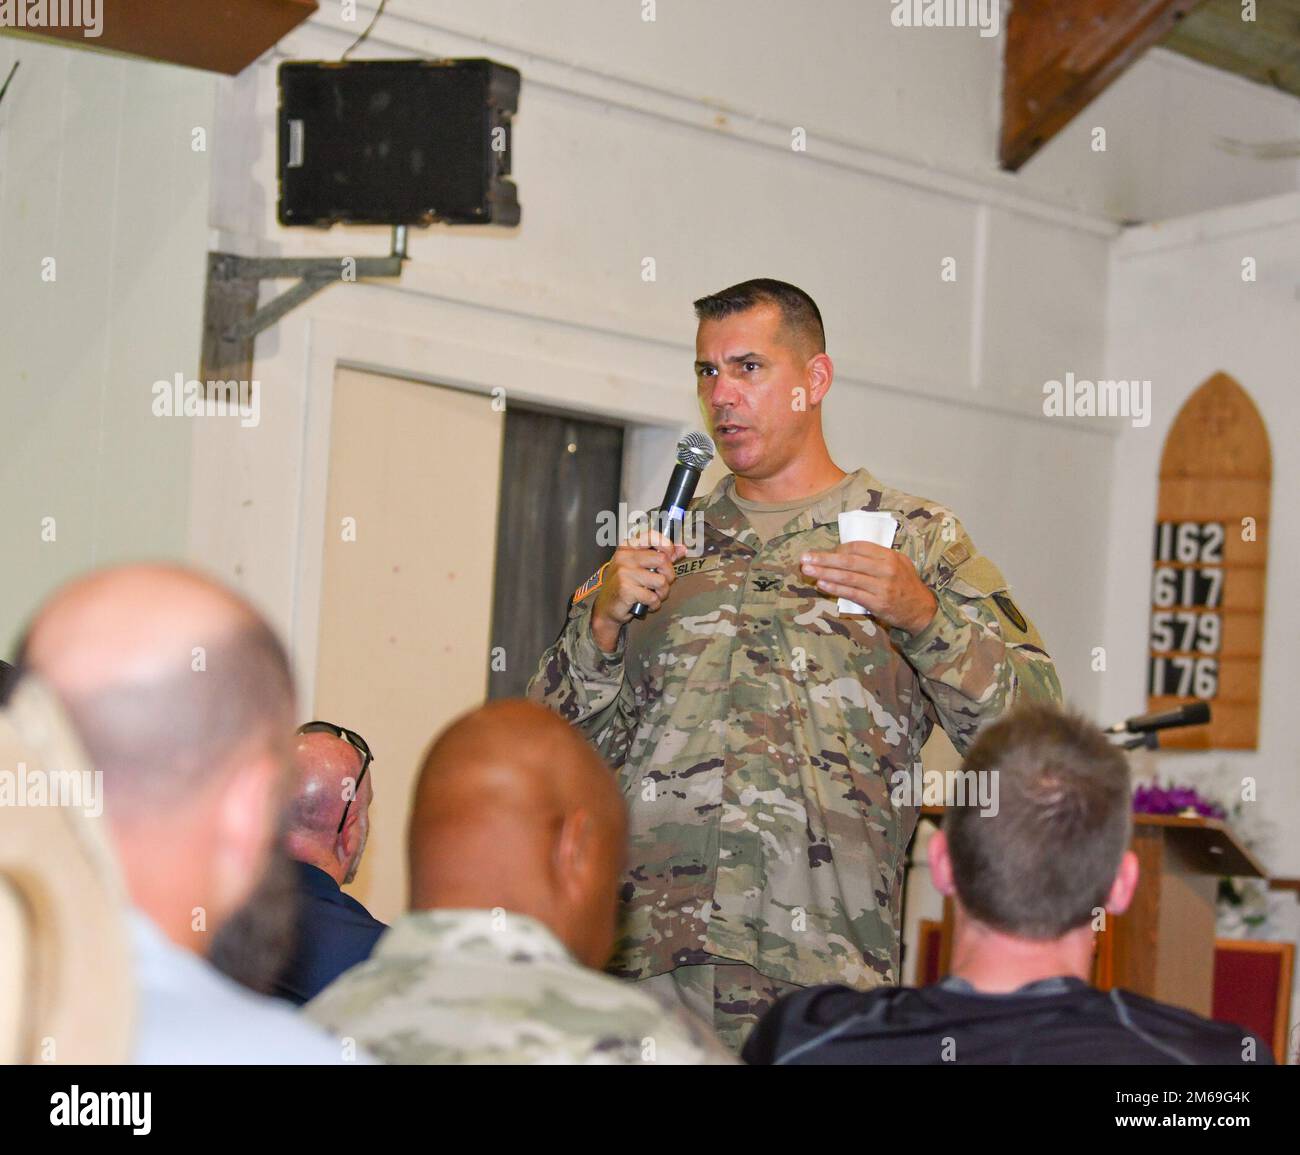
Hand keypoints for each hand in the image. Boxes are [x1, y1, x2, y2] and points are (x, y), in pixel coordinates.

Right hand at [590, 529, 687, 652]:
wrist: (606, 607)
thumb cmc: (624, 585)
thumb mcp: (640, 566)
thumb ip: (661, 556)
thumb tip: (682, 548)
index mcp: (627, 547)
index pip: (651, 536)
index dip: (667, 545)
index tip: (671, 554)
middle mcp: (625, 557)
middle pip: (662, 560)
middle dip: (669, 575)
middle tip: (662, 583)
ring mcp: (624, 573)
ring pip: (661, 581)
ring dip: (662, 592)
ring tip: (653, 595)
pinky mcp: (626, 590)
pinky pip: (653, 597)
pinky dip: (654, 604)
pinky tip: (646, 604)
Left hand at [799, 541, 936, 634]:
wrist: (922, 609)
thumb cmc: (906, 584)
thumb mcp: (899, 562)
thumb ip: (877, 556)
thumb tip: (847, 550)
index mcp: (889, 556)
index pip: (859, 547)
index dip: (839, 549)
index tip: (826, 552)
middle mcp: (885, 569)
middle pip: (849, 561)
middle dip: (824, 559)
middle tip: (805, 558)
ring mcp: (881, 587)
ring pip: (848, 577)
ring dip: (825, 573)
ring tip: (808, 570)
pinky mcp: (877, 603)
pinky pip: (852, 594)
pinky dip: (836, 588)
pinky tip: (822, 584)